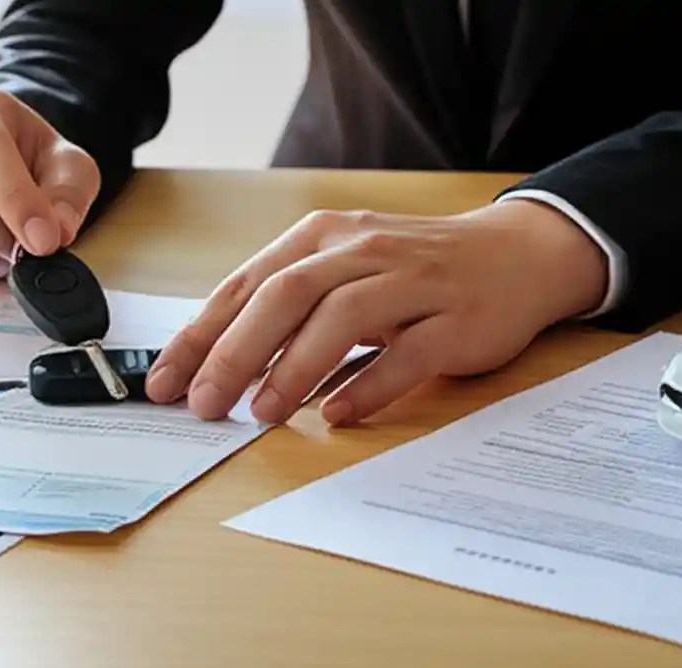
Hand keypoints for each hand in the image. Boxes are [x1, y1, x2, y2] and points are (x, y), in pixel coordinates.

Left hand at [144, 200, 608, 424]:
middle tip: (205, 404)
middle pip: (285, 296)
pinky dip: (370, 385)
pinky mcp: (455, 320)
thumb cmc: (413, 270)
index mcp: (323, 237)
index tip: (165, 381)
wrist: (515, 255)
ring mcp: (412, 283)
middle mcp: (363, 251)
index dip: (201, 334)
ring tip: (263, 413)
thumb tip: (219, 363)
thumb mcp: (344, 269)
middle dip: (235, 352)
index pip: (247, 284)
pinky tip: (339, 416)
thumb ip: (288, 306)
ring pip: (341, 318)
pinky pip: (407, 354)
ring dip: (294, 368)